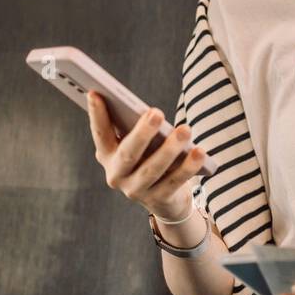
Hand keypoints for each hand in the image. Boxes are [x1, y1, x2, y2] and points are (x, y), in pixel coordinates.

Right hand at [86, 91, 203, 216]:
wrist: (164, 198)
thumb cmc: (149, 158)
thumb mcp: (138, 144)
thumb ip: (136, 130)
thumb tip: (149, 112)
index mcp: (107, 155)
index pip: (100, 134)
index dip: (96, 115)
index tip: (95, 93)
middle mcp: (117, 175)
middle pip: (128, 153)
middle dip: (143, 133)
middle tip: (157, 113)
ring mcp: (136, 190)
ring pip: (153, 169)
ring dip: (170, 149)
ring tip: (185, 130)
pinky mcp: (158, 200)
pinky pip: (174, 181)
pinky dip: (188, 167)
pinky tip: (199, 153)